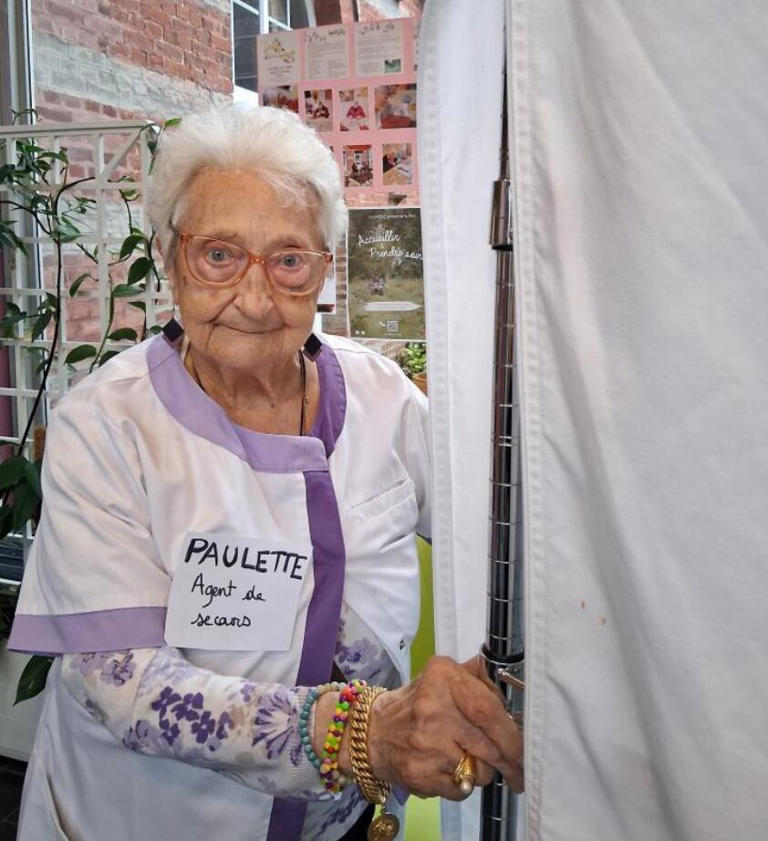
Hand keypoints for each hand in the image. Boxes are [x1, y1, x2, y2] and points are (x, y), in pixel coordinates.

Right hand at [360, 656, 522, 799]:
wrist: (374, 733)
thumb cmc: (417, 703)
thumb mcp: (443, 677)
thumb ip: (477, 677)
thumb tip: (512, 681)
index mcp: (442, 677)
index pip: (488, 709)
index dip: (512, 733)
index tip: (525, 746)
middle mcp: (433, 708)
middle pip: (489, 744)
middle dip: (509, 761)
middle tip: (518, 770)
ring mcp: (426, 744)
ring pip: (480, 771)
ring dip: (482, 771)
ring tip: (467, 759)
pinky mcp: (421, 774)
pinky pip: (463, 789)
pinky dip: (463, 785)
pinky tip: (450, 771)